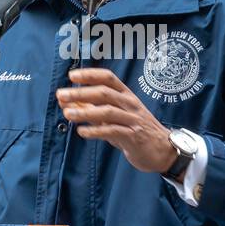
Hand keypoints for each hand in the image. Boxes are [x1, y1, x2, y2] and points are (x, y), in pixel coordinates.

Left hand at [57, 68, 176, 173]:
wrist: (163, 151)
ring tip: (68, 114)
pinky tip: (82, 132)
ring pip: (107, 112)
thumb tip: (68, 103)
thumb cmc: (135, 131)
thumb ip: (93, 110)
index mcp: (126, 95)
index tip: (72, 75)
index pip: (108, 78)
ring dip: (85, 112)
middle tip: (61, 95)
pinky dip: (96, 131)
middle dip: (81, 93)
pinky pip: (113, 131)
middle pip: (104, 93)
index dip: (90, 75)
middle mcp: (130, 104)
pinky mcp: (134, 137)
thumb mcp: (114, 118)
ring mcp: (133, 120)